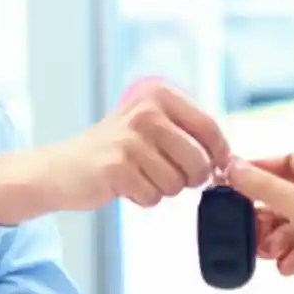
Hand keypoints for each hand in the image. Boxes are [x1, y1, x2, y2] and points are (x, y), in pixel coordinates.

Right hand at [0, 82, 229, 223]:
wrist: (63, 168)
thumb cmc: (119, 151)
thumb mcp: (154, 127)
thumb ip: (192, 136)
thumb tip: (231, 162)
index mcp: (159, 95)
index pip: (211, 129)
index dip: (218, 156)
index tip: (212, 167)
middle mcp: (145, 111)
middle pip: (199, 161)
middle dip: (189, 178)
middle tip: (165, 173)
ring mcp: (129, 138)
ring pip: (177, 184)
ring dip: (163, 189)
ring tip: (139, 175)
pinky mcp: (116, 166)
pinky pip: (153, 196)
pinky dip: (144, 198)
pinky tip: (125, 184)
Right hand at [228, 154, 293, 293]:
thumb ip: (264, 187)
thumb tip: (234, 167)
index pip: (291, 162)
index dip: (261, 172)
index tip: (234, 182)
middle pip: (292, 197)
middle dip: (268, 217)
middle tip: (248, 228)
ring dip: (279, 239)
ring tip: (269, 252)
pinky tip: (287, 266)